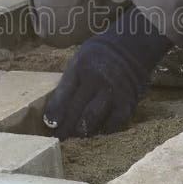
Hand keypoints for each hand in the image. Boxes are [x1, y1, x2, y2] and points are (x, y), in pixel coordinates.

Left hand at [43, 7, 173, 138]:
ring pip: (93, 118)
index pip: (64, 93)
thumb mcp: (79, 59)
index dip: (56, 111)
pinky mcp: (128, 102)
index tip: (50, 124)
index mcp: (81, 67)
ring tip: (76, 135)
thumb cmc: (99, 56)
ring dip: (82, 130)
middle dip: (65, 126)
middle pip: (77, 109)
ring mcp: (113, 92)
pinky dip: (104, 129)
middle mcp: (96, 80)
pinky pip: (113, 123)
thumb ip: (69, 82)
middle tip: (58, 137)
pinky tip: (98, 129)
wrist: (132, 46)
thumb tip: (55, 110)